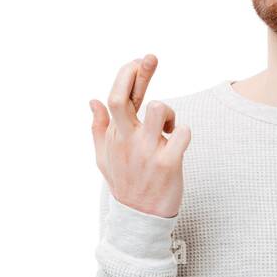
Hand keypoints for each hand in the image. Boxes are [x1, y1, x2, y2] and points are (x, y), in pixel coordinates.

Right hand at [90, 54, 190, 217]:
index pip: (115, 97)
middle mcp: (128, 140)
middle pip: (126, 98)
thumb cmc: (125, 185)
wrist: (140, 219)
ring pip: (159, 109)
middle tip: (151, 57)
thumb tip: (92, 100)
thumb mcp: (104, 158)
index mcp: (115, 136)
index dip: (127, 75)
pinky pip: (182, 133)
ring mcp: (147, 151)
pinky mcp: (168, 163)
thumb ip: (98, 128)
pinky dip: (184, 133)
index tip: (138, 61)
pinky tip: (178, 144)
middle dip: (140, 72)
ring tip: (167, 128)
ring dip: (168, 113)